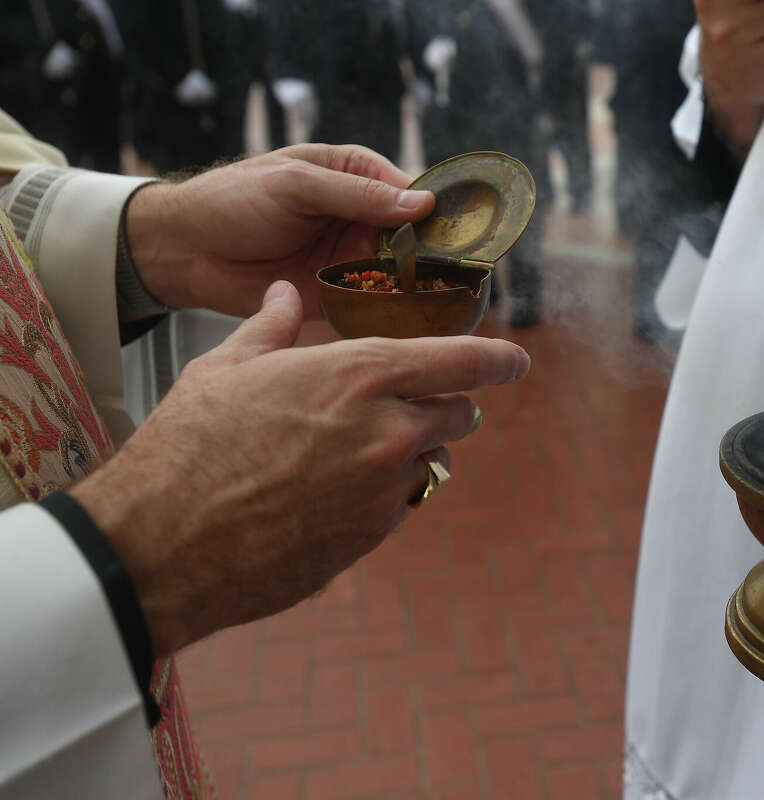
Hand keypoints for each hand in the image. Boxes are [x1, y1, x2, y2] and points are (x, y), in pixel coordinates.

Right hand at [71, 281, 530, 655]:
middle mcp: (388, 430)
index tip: (517, 360)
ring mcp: (384, 489)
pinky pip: (401, 505)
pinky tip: (336, 491)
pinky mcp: (371, 537)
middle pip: (460, 413)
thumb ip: (274, 327)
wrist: (164, 542)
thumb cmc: (190, 444)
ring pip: (434, 463)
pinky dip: (386, 493)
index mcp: (361, 374)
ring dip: (415, 453)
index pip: (463, 361)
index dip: (499, 359)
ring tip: (359, 451)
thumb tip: (288, 295)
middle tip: (420, 403)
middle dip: (449, 406)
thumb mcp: (227, 367)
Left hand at [125, 144, 436, 320]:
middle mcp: (362, 218)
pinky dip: (395, 313)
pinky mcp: (339, 295)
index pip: (411, 191)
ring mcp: (353, 258)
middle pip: (416, 236)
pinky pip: (376, 303)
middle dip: (437, 254)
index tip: (465, 232)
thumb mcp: (295, 185)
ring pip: (403, 273)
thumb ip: (355, 195)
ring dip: (422, 286)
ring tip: (452, 303)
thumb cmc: (233, 200)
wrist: (185, 251)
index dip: (439, 211)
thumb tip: (420, 204)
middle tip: (466, 276)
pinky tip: (417, 324)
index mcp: (356, 176)